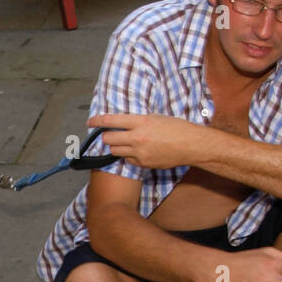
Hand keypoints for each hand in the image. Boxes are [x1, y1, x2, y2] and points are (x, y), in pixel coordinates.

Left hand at [86, 113, 205, 169]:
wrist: (190, 145)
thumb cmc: (176, 128)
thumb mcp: (155, 118)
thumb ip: (137, 121)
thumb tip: (122, 123)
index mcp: (141, 122)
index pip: (111, 121)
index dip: (97, 121)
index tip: (90, 122)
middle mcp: (138, 137)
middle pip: (108, 139)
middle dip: (106, 136)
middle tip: (110, 134)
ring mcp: (139, 152)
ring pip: (115, 150)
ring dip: (117, 146)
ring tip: (127, 142)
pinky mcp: (143, 164)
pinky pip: (127, 160)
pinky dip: (129, 156)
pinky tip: (139, 151)